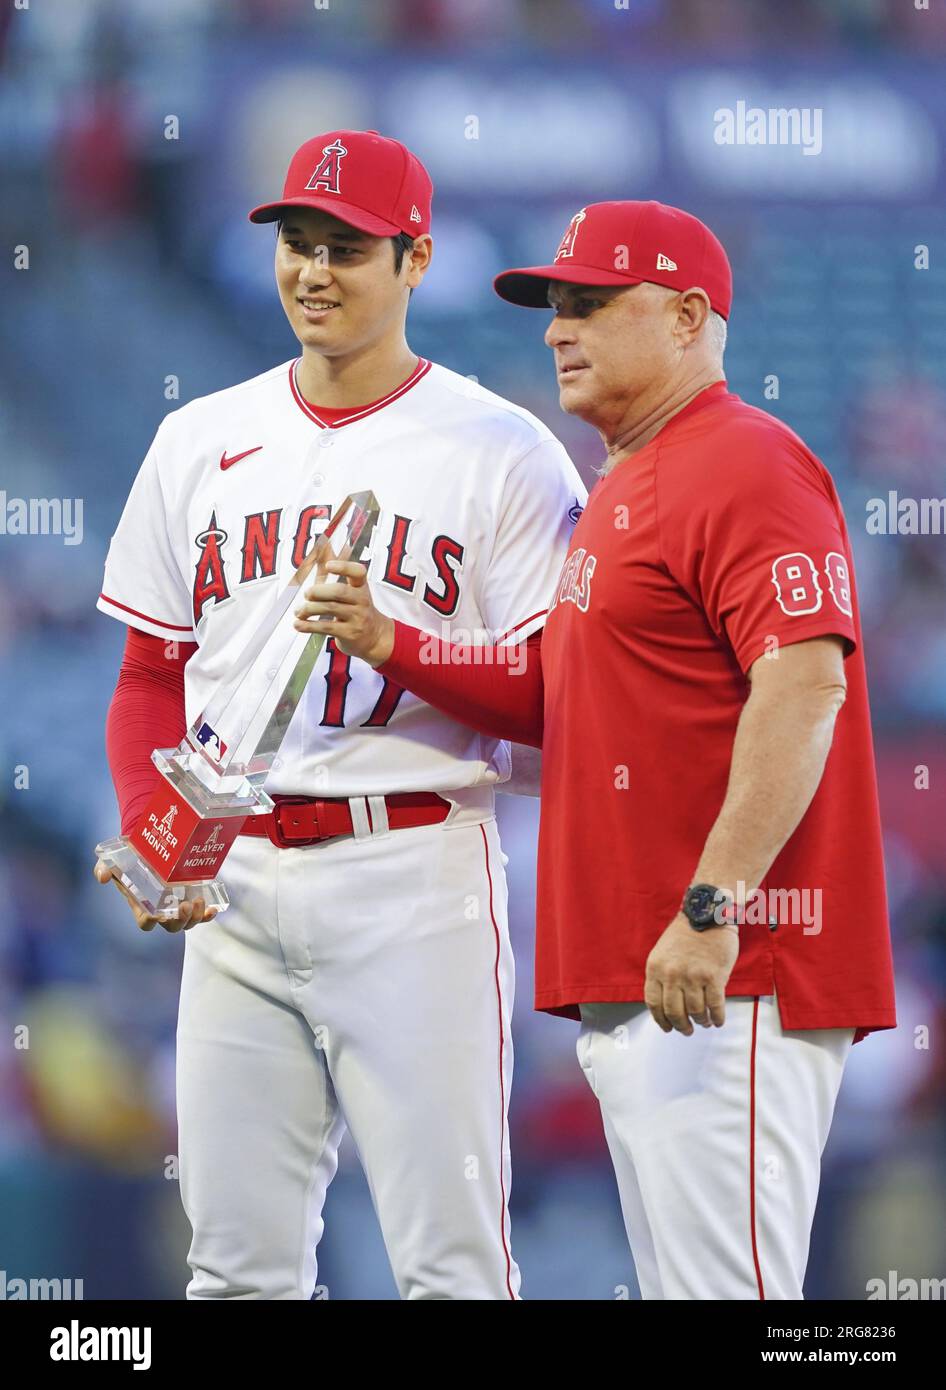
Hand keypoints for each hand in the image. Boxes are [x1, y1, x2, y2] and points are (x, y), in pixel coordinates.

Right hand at [93, 858, 216, 932]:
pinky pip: (202, 914)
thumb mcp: (113, 859)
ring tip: (198, 902)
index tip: (157, 913)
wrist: (150, 844)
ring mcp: (177, 904)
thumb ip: (103, 867)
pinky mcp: (191, 897)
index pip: (146, 923)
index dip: (152, 922)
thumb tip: (102, 877)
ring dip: (195, 917)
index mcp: (142, 905)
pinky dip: (208, 915)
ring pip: (188, 922)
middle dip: (179, 921)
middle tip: (184, 906)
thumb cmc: (130, 855)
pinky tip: (213, 909)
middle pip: (172, 926)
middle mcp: (161, 909)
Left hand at [293, 559, 394, 665]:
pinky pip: (326, 627)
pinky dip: (308, 625)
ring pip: (330, 608)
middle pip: (339, 591)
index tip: (328, 566)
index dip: (343, 567)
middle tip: (307, 594)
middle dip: (318, 591)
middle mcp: (362, 601)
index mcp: (361, 588)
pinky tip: (298, 624)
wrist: (375, 638)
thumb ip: (337, 586)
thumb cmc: (358, 613)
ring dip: (308, 608)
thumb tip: (313, 574)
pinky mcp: (349, 633)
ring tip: (299, 611)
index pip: (358, 573)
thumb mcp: (355, 596)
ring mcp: (357, 618)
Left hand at [644, 912, 738, 1034]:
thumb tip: (667, 1003)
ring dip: (700, 1021)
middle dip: (681, 1026)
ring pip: (695, 1011)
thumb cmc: (687, 933)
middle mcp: (671, 974)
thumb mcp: (663, 951)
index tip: (667, 1027)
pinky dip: (716, 1017)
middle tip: (686, 1030)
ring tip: (703, 1022)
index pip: (653, 1003)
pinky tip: (717, 1020)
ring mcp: (693, 977)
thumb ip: (662, 975)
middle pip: (674, 1012)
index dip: (661, 1020)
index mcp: (655, 968)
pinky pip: (715, 1006)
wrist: (708, 914)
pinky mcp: (714, 977)